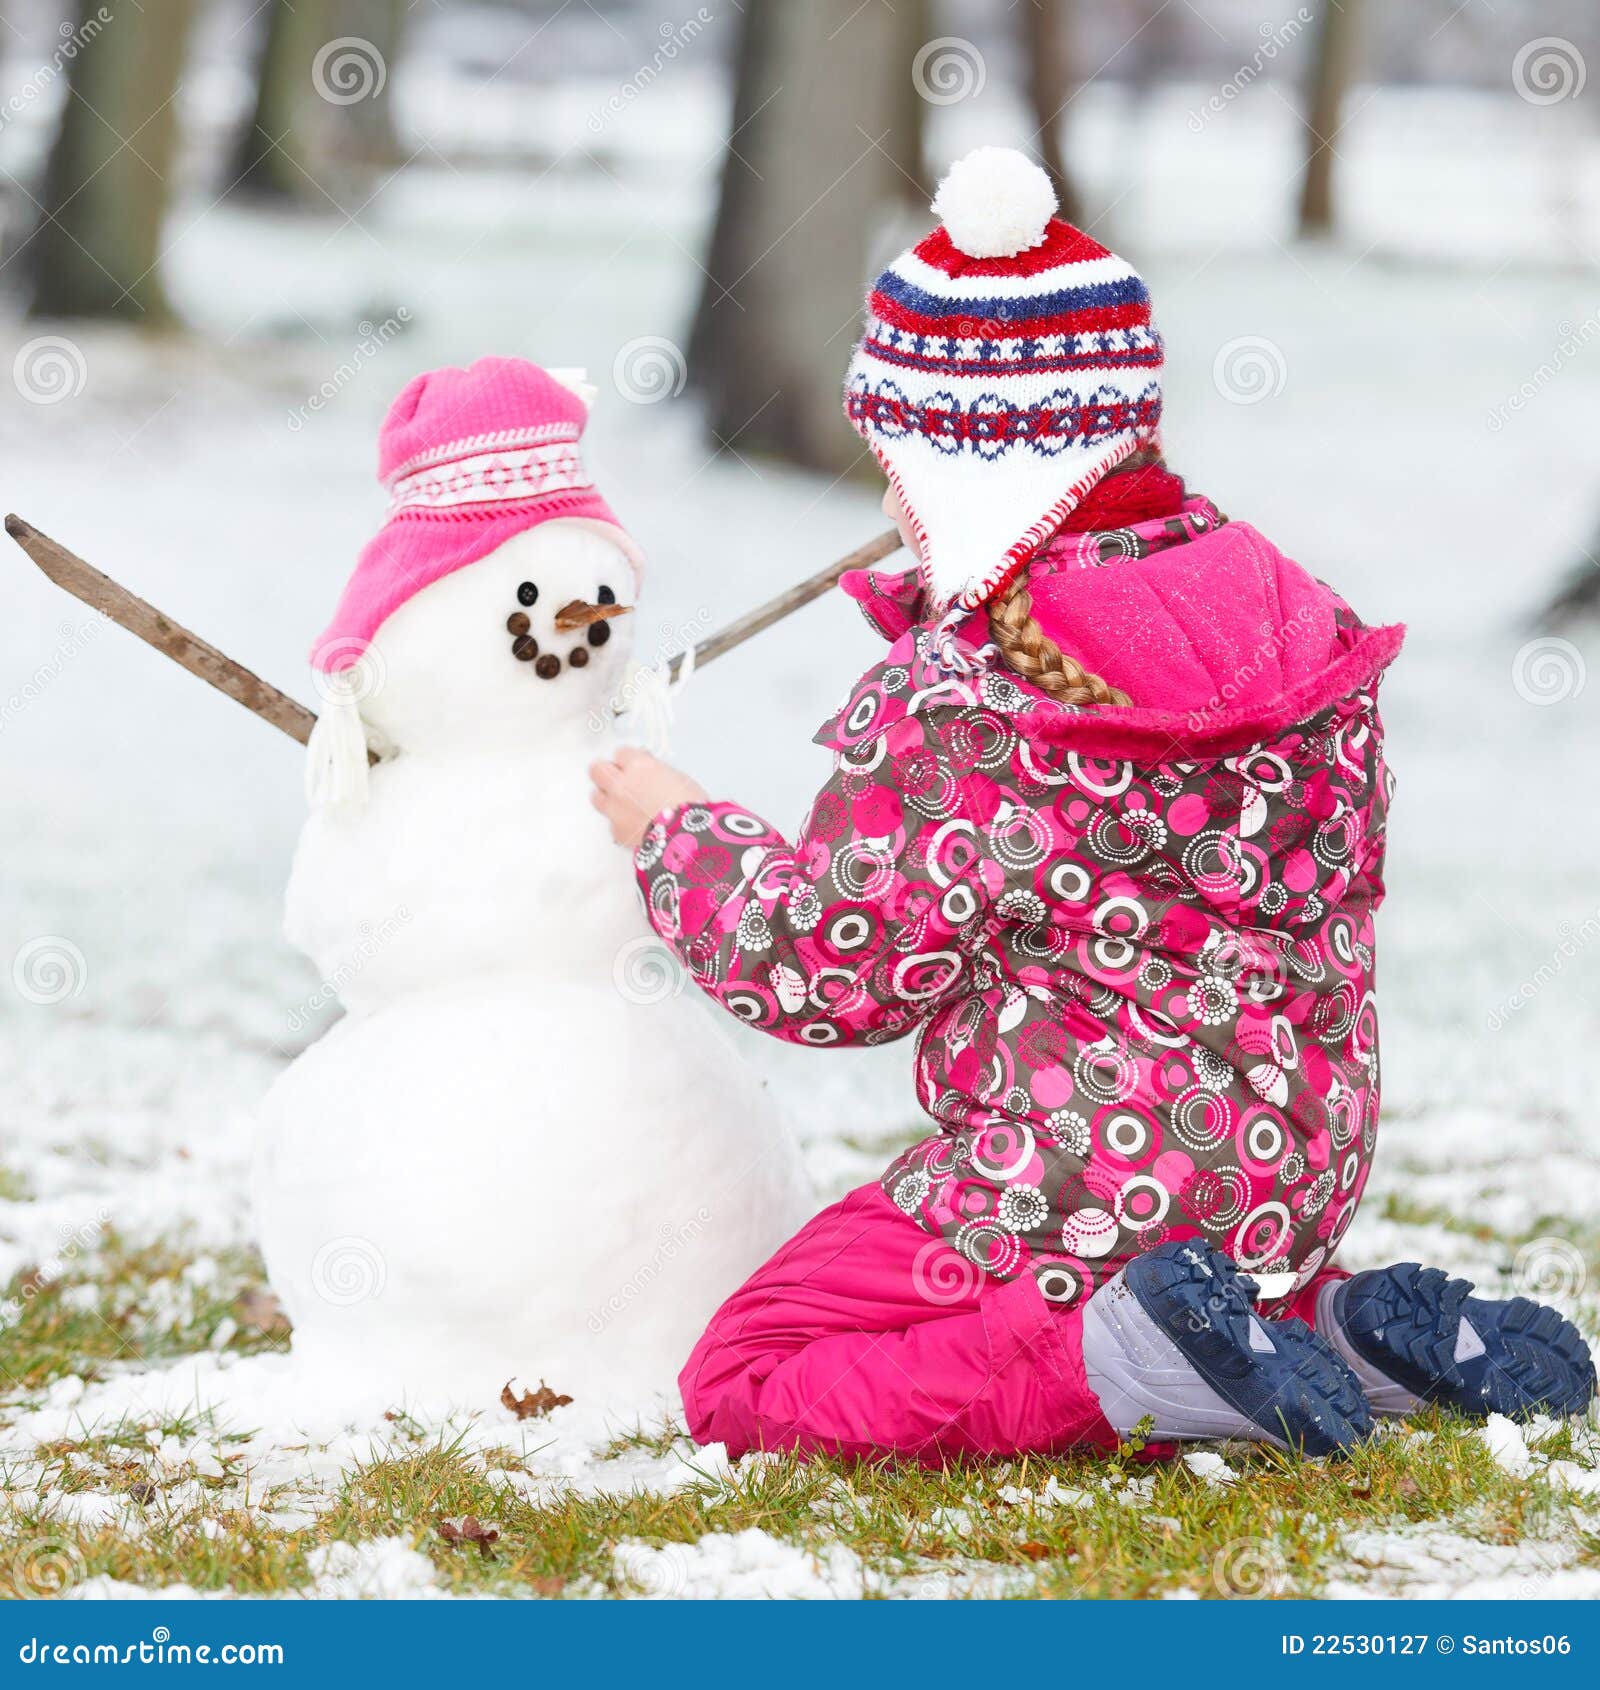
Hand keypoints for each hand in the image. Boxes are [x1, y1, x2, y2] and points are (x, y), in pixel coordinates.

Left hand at [588, 747, 708, 850]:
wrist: (686, 838)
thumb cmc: (690, 808)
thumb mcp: (678, 778)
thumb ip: (656, 772)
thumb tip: (650, 772)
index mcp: (639, 766)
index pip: (621, 753)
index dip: (628, 760)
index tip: (633, 765)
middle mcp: (621, 785)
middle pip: (597, 769)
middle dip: (606, 772)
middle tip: (617, 778)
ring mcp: (615, 808)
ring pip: (596, 796)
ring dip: (606, 797)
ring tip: (622, 804)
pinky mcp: (616, 831)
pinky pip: (612, 823)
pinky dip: (621, 824)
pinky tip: (634, 825)